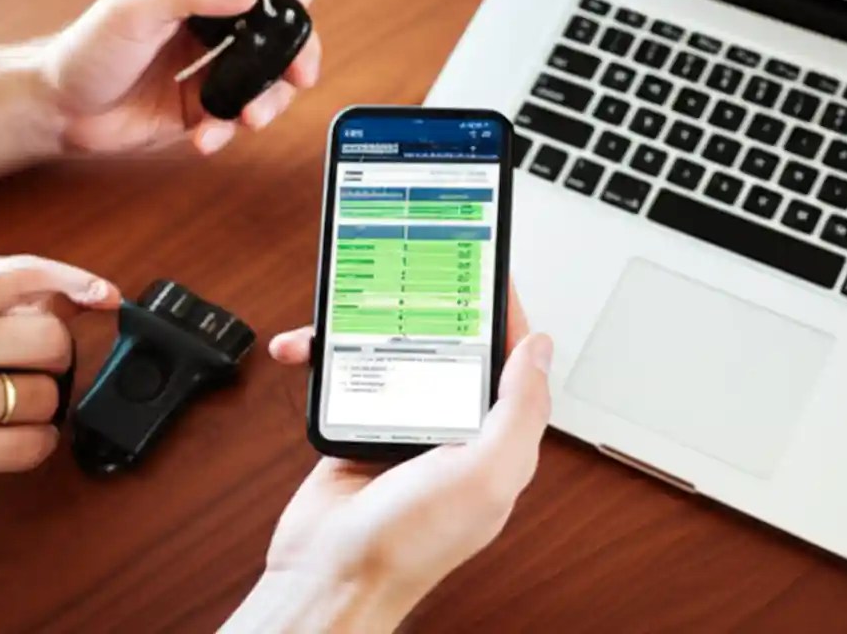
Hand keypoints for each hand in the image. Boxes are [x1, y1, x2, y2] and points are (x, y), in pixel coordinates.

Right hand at [0, 248, 120, 489]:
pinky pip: (31, 448)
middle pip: (50, 343)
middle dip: (51, 349)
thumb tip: (67, 289)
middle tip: (27, 356)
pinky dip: (36, 437)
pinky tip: (11, 425)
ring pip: (46, 399)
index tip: (105, 296)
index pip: (27, 277)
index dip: (77, 283)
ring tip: (4, 391)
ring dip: (40, 396)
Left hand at [44, 0, 320, 155]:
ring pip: (272, 82)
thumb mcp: (134, 9)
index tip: (294, 3)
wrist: (62, 111)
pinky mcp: (208, 110)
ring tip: (246, 117)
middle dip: (300, 55)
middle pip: (284, 33)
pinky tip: (206, 135)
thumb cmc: (87, 50)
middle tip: (298, 75)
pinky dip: (228, 130)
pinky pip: (238, 120)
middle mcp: (217, 30)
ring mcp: (216, 71)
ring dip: (269, 102)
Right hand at [223, 292, 551, 632]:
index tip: (483, 270)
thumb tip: (542, 348)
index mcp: (494, 438)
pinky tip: (304, 352)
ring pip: (390, 353)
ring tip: (335, 314)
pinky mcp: (355, 430)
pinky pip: (345, 376)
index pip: (509, 360)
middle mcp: (451, 430)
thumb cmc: (410, 544)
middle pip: (444, 346)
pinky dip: (321, 360)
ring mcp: (402, 429)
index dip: (501, 312)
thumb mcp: (486, 474)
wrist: (330, 577)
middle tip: (402, 275)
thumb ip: (521, 408)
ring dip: (358, 329)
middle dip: (421, 308)